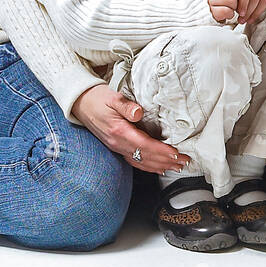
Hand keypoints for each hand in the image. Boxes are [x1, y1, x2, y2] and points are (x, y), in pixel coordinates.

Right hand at [71, 84, 190, 173]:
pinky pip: (135, 161)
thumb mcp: (112, 98)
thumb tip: (139, 112)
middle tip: (184, 161)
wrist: (81, 103)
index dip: (161, 151)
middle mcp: (118, 143)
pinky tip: (158, 169)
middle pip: (146, 157)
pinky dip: (148, 166)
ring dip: (160, 166)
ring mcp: (117, 147)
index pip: (144, 145)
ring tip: (177, 166)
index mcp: (119, 131)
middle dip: (166, 161)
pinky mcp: (117, 147)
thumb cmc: (98, 99)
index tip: (176, 153)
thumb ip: (126, 106)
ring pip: (142, 162)